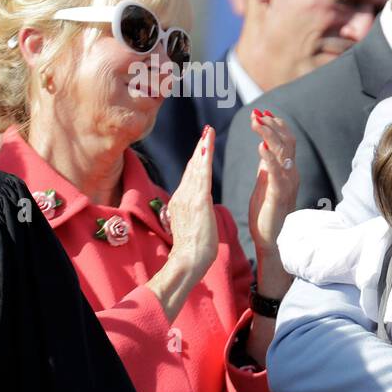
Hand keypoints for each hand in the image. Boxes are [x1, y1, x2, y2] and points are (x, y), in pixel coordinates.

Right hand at [165, 124, 219, 282]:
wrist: (189, 261)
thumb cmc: (194, 248)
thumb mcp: (193, 223)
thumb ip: (194, 210)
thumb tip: (198, 204)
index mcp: (183, 200)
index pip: (192, 175)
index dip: (197, 158)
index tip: (203, 144)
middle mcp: (183, 196)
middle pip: (192, 167)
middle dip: (200, 148)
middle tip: (207, 130)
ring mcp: (188, 199)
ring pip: (196, 169)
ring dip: (202, 149)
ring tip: (208, 133)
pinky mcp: (197, 203)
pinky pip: (201, 178)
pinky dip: (203, 162)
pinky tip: (207, 150)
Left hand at [246, 109, 300, 259]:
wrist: (270, 238)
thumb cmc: (265, 212)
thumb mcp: (265, 182)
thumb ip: (267, 165)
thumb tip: (264, 144)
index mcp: (288, 171)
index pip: (287, 141)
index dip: (277, 125)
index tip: (263, 112)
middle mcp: (292, 174)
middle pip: (287, 142)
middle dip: (271, 125)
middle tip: (256, 113)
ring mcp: (287, 184)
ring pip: (283, 153)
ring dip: (269, 135)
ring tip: (256, 122)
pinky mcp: (279, 195)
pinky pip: (276, 173)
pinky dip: (269, 158)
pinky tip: (260, 146)